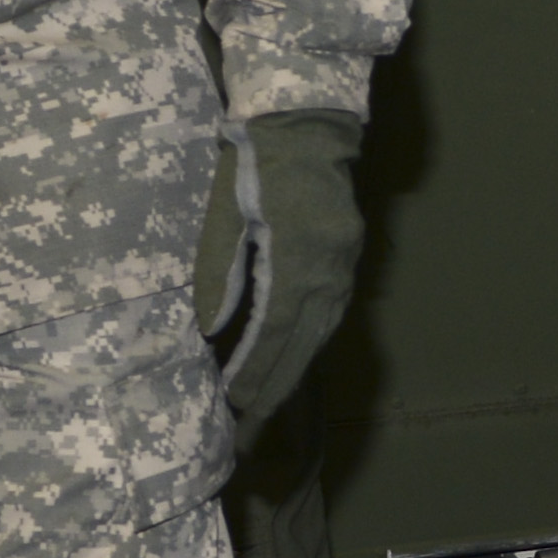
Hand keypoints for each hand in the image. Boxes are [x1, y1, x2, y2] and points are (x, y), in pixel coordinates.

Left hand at [194, 111, 365, 428]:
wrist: (306, 127)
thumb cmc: (253, 169)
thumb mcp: (225, 220)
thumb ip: (220, 278)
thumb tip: (210, 335)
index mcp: (296, 263)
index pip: (273, 336)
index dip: (252, 376)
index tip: (232, 408)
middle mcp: (329, 272)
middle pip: (303, 347)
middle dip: (274, 391)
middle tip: (249, 430)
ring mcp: (344, 266)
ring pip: (321, 335)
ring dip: (292, 372)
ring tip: (266, 405)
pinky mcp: (347, 259)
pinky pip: (330, 314)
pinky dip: (308, 344)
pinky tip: (290, 359)